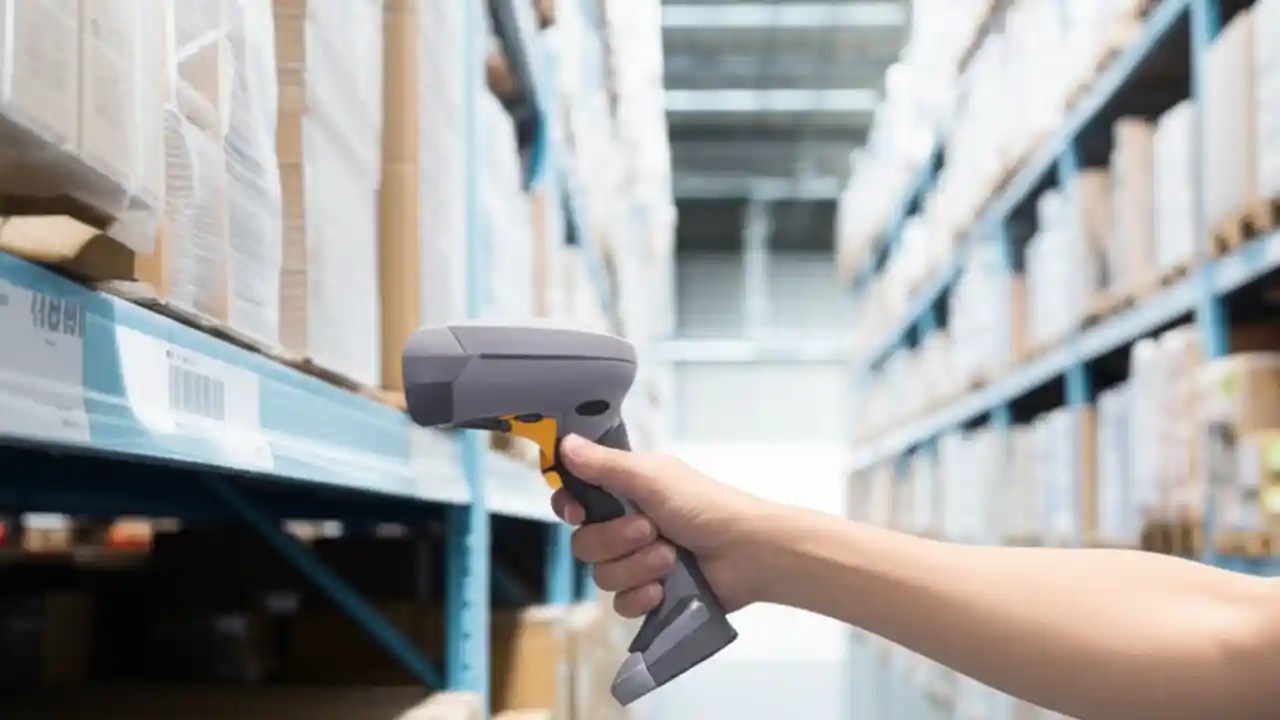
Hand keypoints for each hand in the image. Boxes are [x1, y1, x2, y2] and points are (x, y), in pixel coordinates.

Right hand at [550, 434, 778, 617]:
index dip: (569, 507)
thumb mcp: (652, 478)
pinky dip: (641, 596)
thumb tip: (563, 442)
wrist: (748, 553)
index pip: (575, 500)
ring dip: (635, 567)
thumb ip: (604, 465)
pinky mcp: (651, 594)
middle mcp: (626, 526)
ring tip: (670, 559)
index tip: (577, 512)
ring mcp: (637, 562)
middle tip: (651, 530)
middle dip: (615, 540)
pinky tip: (662, 589)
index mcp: (625, 491)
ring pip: (602, 575)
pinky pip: (621, 604)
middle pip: (584, 543)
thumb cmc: (704, 505)